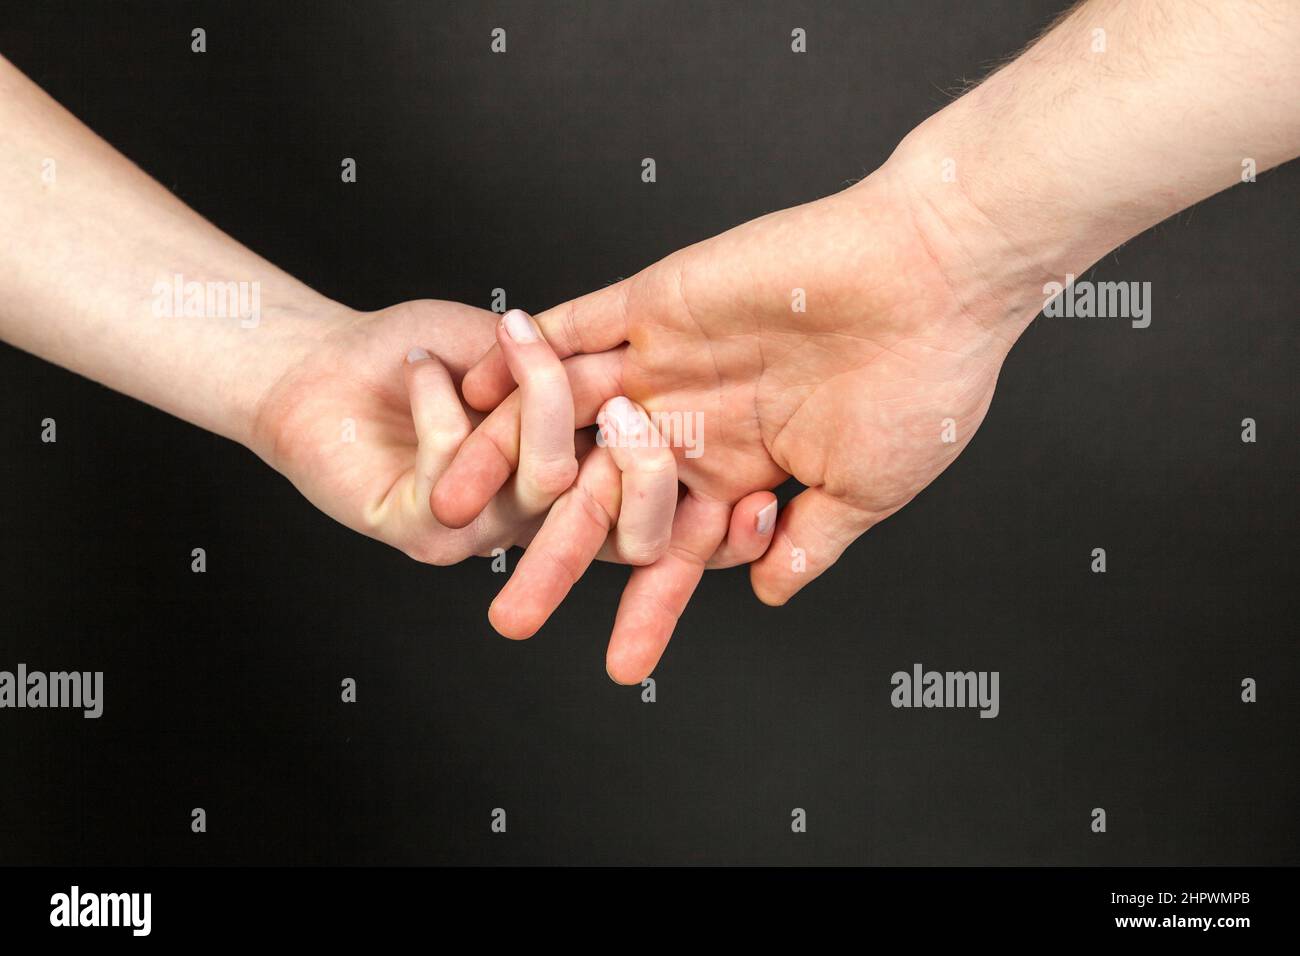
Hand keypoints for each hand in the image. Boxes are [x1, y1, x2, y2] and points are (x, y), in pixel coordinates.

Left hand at [251, 300, 774, 683]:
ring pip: (550, 491)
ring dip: (539, 407)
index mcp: (582, 478)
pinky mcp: (422, 531)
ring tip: (510, 340)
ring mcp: (486, 530)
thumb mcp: (528, 341)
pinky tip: (421, 371)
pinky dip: (446, 411)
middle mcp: (543, 515)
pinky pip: (460, 483)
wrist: (314, 363)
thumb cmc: (422, 347)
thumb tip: (674, 393)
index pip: (667, 516)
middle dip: (644, 477)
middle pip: (626, 527)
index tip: (758, 502)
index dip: (717, 525)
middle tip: (644, 420)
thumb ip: (594, 369)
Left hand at [437, 147, 1016, 604]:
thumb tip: (766, 594)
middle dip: (557, 556)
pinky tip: (474, 395)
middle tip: (506, 613)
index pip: (682, 549)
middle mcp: (698, 417)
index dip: (653, 607)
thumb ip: (808, 542)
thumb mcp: (864, 490)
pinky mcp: (658, 303)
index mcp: (746, 467)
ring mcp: (673, 362)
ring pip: (572, 417)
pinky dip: (526, 358)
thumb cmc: (923, 384)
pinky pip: (576, 331)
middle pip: (607, 496)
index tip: (622, 666)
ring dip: (511, 458)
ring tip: (450, 508)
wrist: (937, 271)